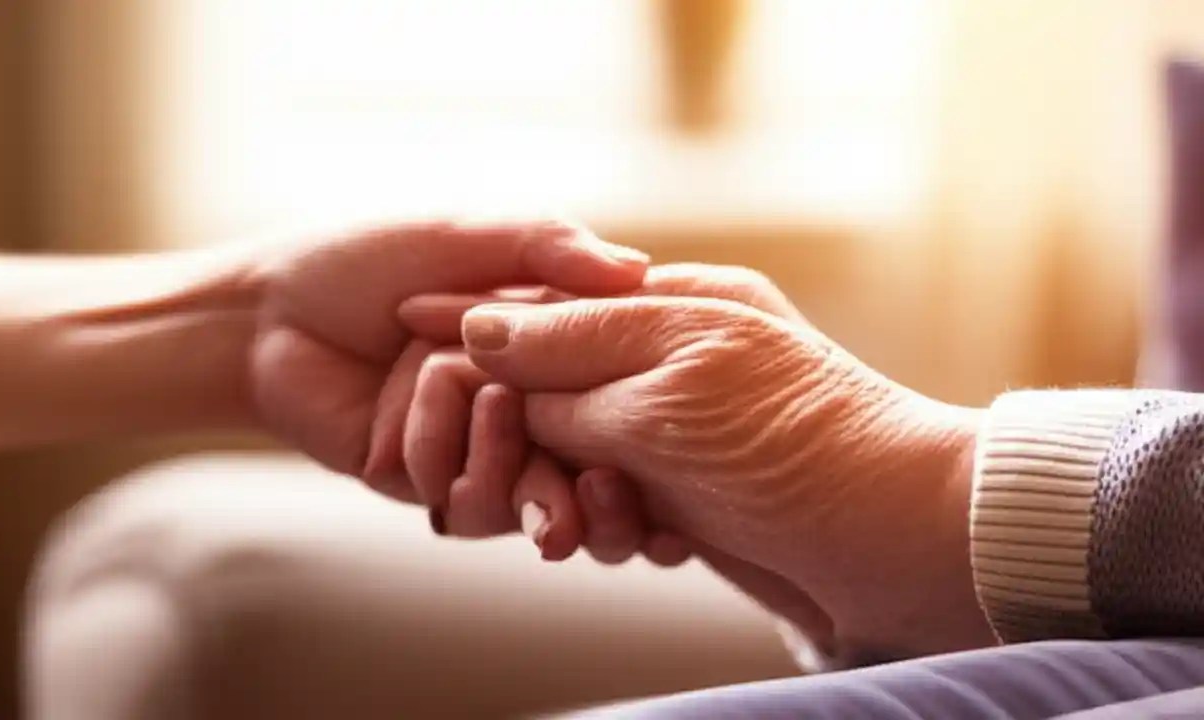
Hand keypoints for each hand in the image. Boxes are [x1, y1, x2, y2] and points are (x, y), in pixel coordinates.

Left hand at [248, 221, 647, 500]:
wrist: (270, 310)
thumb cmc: (369, 257)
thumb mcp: (467, 235)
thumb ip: (549, 248)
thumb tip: (638, 268)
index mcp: (547, 348)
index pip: (617, 392)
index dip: (648, 416)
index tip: (677, 432)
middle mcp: (521, 405)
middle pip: (589, 469)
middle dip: (605, 495)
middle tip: (614, 497)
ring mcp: (474, 449)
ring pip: (530, 494)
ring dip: (509, 454)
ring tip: (488, 403)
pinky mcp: (425, 482)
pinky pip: (463, 496)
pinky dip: (444, 449)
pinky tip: (417, 405)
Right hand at [405, 268, 992, 658]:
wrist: (899, 540)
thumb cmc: (791, 444)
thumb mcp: (666, 383)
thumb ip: (565, 360)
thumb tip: (477, 327)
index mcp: (676, 307)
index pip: (552, 302)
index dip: (477, 318)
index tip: (400, 320)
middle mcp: (677, 358)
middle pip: (556, 377)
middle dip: (512, 424)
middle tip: (455, 460)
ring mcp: (686, 425)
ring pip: (579, 446)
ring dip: (562, 486)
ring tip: (560, 521)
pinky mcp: (696, 487)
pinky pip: (620, 495)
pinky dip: (609, 520)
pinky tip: (619, 537)